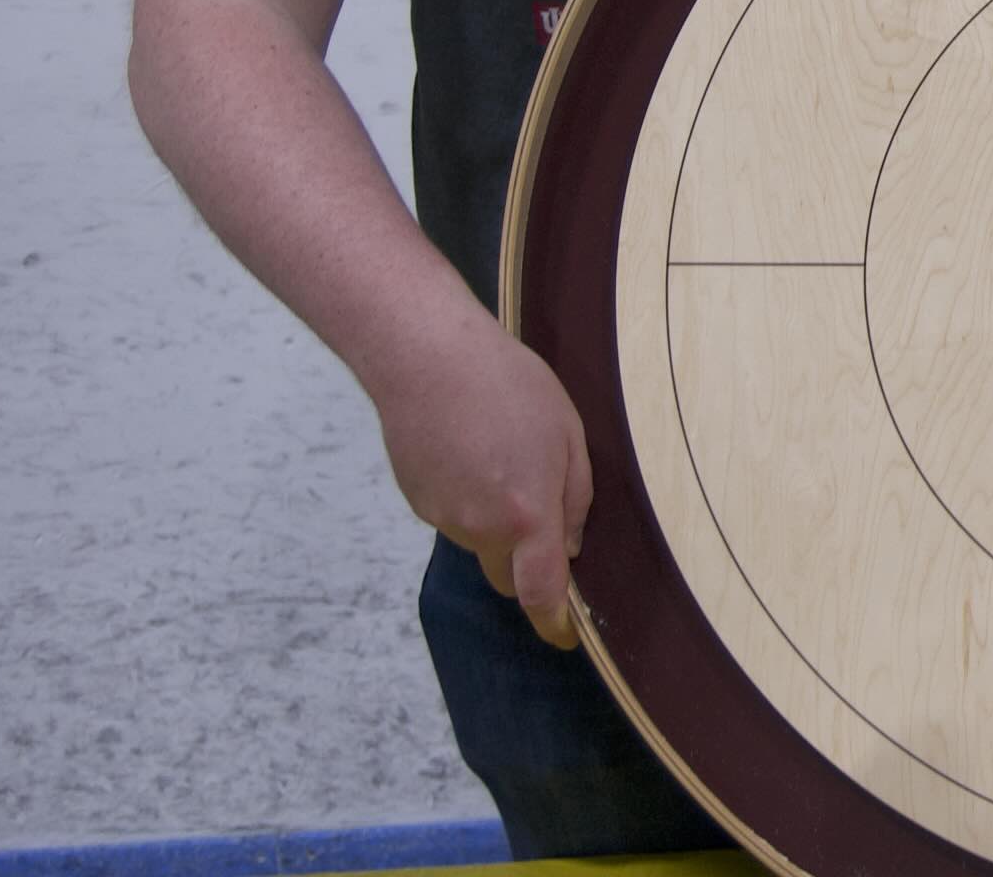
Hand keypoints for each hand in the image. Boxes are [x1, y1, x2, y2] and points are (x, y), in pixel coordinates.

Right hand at [371, 313, 593, 649]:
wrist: (427, 358)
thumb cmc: (508, 386)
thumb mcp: (568, 433)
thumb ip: (575, 497)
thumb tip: (570, 545)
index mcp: (525, 515)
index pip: (541, 592)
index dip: (555, 622)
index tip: (567, 635)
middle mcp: (479, 528)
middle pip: (507, 576)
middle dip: (528, 565)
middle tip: (543, 511)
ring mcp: (443, 517)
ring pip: (480, 542)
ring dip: (497, 521)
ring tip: (504, 455)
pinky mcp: (417, 501)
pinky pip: (455, 516)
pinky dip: (469, 499)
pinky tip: (473, 451)